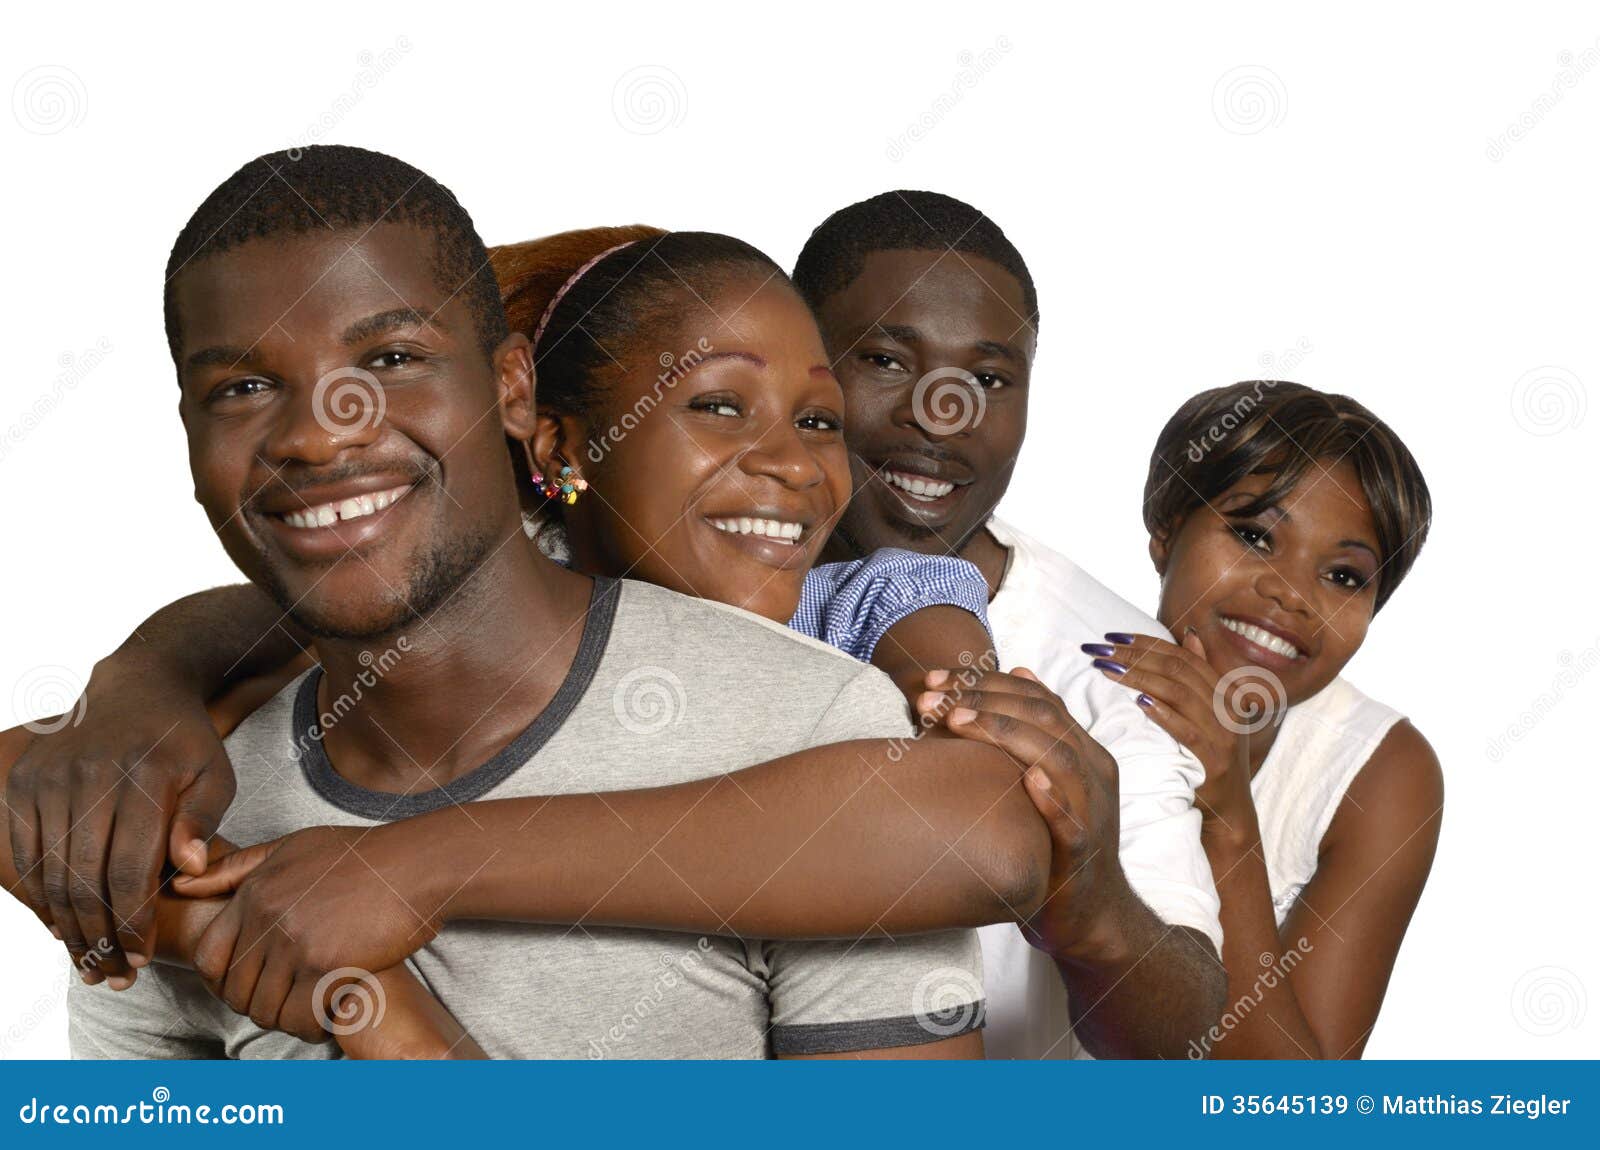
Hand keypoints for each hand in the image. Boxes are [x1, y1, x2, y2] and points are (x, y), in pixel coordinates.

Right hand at [6, 657, 235, 980]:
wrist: (139, 686)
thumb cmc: (185, 741)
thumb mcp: (215, 773)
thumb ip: (203, 820)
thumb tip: (188, 867)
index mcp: (142, 778)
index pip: (129, 869)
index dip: (132, 921)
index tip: (142, 956)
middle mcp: (89, 777)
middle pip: (83, 879)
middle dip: (98, 937)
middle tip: (115, 974)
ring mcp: (49, 778)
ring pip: (48, 873)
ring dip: (66, 926)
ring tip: (89, 962)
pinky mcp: (24, 782)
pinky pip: (23, 853)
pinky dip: (37, 895)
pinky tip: (60, 925)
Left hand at [176, 823, 441, 1042]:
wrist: (417, 865)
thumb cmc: (360, 855)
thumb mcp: (292, 846)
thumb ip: (236, 867)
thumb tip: (180, 884)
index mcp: (254, 892)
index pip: (209, 959)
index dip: (224, 981)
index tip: (251, 983)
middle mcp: (267, 919)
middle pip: (237, 991)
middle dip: (259, 1003)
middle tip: (290, 999)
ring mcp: (296, 944)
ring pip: (266, 1010)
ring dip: (288, 1018)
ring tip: (311, 1010)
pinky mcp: (328, 966)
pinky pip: (301, 1017)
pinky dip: (311, 1026)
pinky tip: (329, 1016)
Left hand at [918, 667, 1136, 962]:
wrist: (1092, 916)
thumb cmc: (1055, 845)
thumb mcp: (1044, 781)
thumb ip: (1032, 732)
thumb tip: (1018, 672)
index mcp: (1080, 749)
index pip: (1035, 698)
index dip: (985, 682)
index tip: (934, 679)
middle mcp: (1092, 770)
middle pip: (1043, 717)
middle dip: (983, 700)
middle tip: (931, 697)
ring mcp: (1093, 809)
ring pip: (1058, 757)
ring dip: (1007, 733)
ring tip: (959, 721)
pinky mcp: (1086, 851)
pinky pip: (1074, 821)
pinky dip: (1054, 798)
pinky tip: (1029, 781)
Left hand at [1088, 631, 1252, 818]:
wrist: (1229, 809)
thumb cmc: (1210, 757)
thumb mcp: (1210, 712)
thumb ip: (1199, 675)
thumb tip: (1189, 634)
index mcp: (1225, 691)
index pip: (1183, 656)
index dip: (1148, 643)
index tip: (1114, 636)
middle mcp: (1228, 706)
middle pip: (1177, 669)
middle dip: (1135, 656)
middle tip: (1101, 649)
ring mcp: (1224, 733)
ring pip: (1179, 693)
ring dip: (1139, 678)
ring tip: (1107, 670)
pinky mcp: (1215, 759)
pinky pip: (1188, 730)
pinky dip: (1163, 713)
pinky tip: (1139, 702)